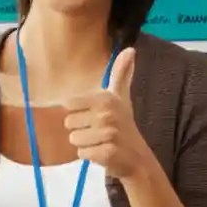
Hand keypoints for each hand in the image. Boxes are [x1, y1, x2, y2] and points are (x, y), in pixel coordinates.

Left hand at [63, 48, 151, 179]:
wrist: (137, 156)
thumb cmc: (123, 124)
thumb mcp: (121, 97)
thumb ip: (121, 74)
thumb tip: (130, 50)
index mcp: (106, 99)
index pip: (69, 104)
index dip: (78, 113)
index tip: (93, 117)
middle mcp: (107, 114)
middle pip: (69, 123)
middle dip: (80, 130)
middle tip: (98, 132)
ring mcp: (108, 134)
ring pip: (74, 139)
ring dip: (84, 144)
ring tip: (100, 142)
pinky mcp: (106, 153)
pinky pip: (82, 153)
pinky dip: (89, 156)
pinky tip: (102, 153)